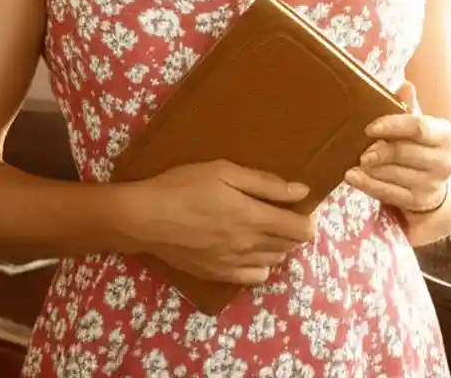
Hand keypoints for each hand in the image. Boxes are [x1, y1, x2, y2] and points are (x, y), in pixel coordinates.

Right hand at [119, 160, 314, 285]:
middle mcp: (249, 246)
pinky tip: (250, 252)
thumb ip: (266, 184)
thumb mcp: (225, 172)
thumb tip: (302, 192)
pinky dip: (260, 266)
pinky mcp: (217, 274)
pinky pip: (253, 278)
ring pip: (273, 262)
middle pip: (289, 246)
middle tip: (281, 215)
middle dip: (292, 232)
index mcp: (255, 219)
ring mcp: (233, 264)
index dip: (307, 221)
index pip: (300, 230)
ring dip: (277, 248)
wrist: (144, 218)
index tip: (301, 210)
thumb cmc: (184, 187)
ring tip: (264, 231)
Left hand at [346, 81, 450, 213]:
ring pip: (393, 173)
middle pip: (403, 152)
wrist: (437, 183)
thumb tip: (405, 86)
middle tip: (361, 150)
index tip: (370, 128)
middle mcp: (444, 161)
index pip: (418, 127)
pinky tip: (352, 177)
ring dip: (370, 168)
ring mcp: (432, 184)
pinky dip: (367, 184)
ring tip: (354, 162)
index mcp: (446, 135)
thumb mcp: (420, 126)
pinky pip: (388, 193)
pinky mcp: (418, 202)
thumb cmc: (422, 146)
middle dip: (379, 151)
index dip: (392, 125)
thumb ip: (410, 108)